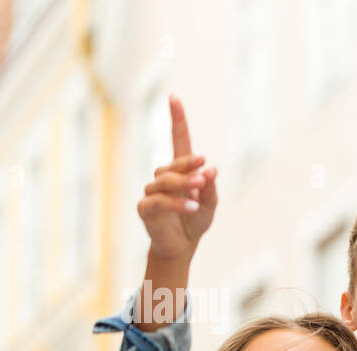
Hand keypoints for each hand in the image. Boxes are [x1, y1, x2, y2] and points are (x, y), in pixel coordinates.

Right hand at [136, 95, 217, 327]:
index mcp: (181, 171)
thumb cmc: (195, 222)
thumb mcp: (210, 206)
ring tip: (200, 191)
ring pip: (166, 181)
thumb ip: (211, 189)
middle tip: (206, 170)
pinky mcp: (145, 207)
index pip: (178, 140)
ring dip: (185, 184)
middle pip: (174, 163)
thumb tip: (210, 170)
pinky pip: (159, 201)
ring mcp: (151, 191)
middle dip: (190, 165)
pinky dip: (177, 203)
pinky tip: (191, 207)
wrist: (181, 247)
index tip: (174, 97)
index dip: (177, 120)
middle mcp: (163, 177)